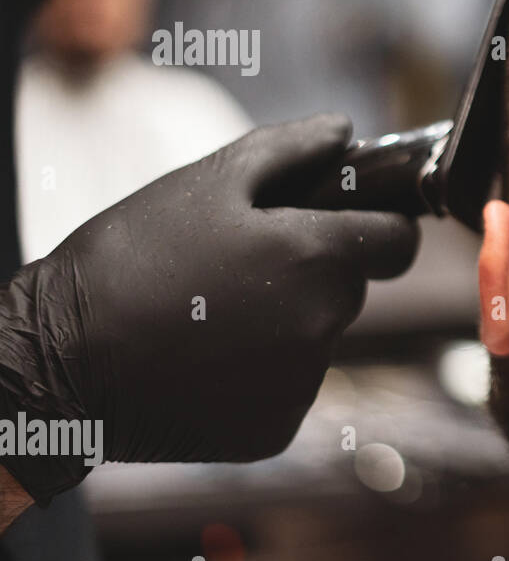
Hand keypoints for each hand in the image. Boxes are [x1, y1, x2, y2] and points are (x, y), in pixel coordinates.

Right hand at [0, 115, 418, 502]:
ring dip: (284, 323)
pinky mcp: (275, 429)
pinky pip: (287, 388)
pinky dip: (257, 374)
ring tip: (208, 314)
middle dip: (315, 272)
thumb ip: (290, 150)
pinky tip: (202, 360)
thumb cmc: (130, 259)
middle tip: (239, 266)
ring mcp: (301, 384)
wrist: (57, 364)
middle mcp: (323, 325)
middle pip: (351, 289)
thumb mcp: (206, 183)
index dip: (380, 225)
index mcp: (317, 258)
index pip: (399, 241)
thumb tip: (347, 131)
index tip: (353, 223)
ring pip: (317, 339)